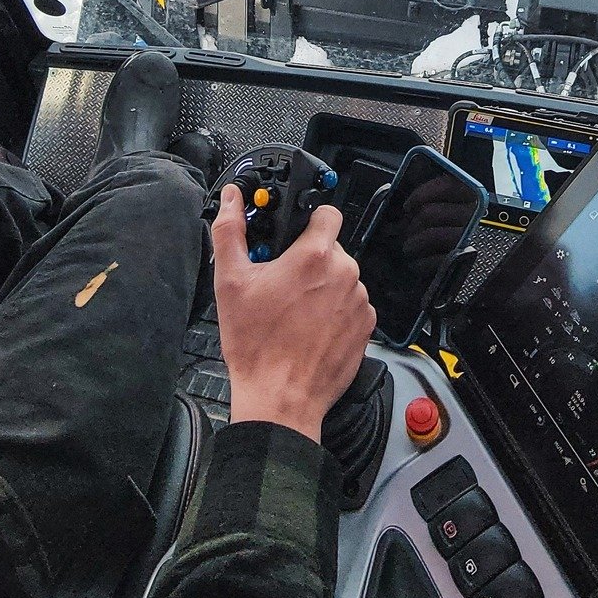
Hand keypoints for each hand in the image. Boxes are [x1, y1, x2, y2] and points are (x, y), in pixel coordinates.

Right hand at [212, 187, 374, 441]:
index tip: (294, 236)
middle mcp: (345, 274)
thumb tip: (232, 198)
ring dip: (323, 287)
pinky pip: (352, 305)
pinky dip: (335, 312)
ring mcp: (359, 302)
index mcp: (315, 256)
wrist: (280, 398)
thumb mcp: (230, 282)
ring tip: (295, 311)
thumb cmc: (256, 344)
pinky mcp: (366, 327)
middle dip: (309, 260)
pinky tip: (311, 328)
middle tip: (282, 283)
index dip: (309, 221)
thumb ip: (231, 231)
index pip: (327, 213)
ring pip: (342, 278)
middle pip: (331, 249)